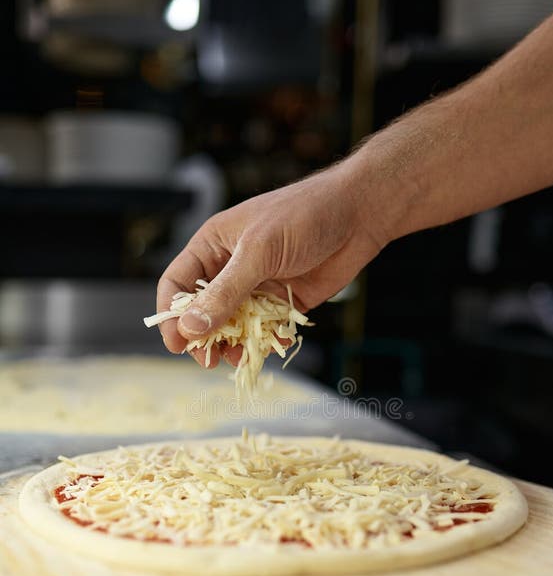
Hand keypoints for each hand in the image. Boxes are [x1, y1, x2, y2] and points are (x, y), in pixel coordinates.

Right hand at [157, 160, 382, 366]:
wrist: (358, 214)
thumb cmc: (303, 217)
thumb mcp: (258, 253)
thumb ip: (225, 293)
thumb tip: (190, 328)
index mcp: (213, 247)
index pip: (177, 285)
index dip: (171, 315)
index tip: (176, 345)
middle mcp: (230, 268)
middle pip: (202, 312)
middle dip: (204, 337)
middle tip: (209, 360)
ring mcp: (256, 287)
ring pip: (233, 326)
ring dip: (233, 344)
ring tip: (239, 357)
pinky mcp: (282, 303)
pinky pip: (265, 331)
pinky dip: (267, 342)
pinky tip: (277, 344)